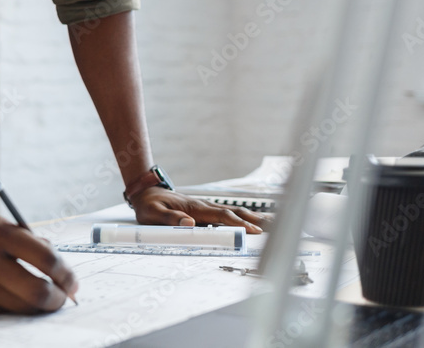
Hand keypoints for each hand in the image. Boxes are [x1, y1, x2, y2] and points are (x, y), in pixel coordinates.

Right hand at [0, 214, 78, 314]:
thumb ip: (21, 239)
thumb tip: (54, 258)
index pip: (45, 256)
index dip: (66, 273)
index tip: (72, 282)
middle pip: (38, 290)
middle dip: (58, 300)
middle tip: (62, 300)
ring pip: (21, 307)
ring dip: (37, 309)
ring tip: (42, 303)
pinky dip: (9, 309)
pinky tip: (6, 300)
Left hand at [131, 187, 269, 233]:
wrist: (146, 191)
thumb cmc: (149, 204)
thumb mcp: (152, 213)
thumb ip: (169, 219)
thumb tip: (189, 223)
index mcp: (195, 208)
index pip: (222, 217)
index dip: (239, 224)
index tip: (254, 232)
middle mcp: (205, 206)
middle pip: (235, 212)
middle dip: (255, 220)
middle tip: (277, 227)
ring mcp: (206, 207)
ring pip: (234, 212)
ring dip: (254, 218)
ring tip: (274, 224)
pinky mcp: (205, 211)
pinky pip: (228, 214)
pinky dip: (244, 217)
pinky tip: (253, 222)